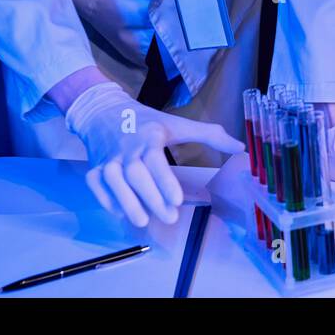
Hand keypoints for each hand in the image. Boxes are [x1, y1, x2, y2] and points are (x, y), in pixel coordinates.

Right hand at [65, 82, 243, 226]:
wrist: (104, 112)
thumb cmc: (146, 121)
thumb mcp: (177, 124)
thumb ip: (209, 135)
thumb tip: (240, 147)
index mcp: (149, 137)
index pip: (156, 160)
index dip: (164, 181)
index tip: (177, 200)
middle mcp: (127, 149)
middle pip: (136, 175)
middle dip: (151, 198)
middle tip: (170, 217)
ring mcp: (108, 159)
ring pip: (114, 182)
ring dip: (128, 202)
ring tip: (143, 222)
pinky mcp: (94, 168)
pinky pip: (98, 187)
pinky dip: (108, 201)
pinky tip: (122, 213)